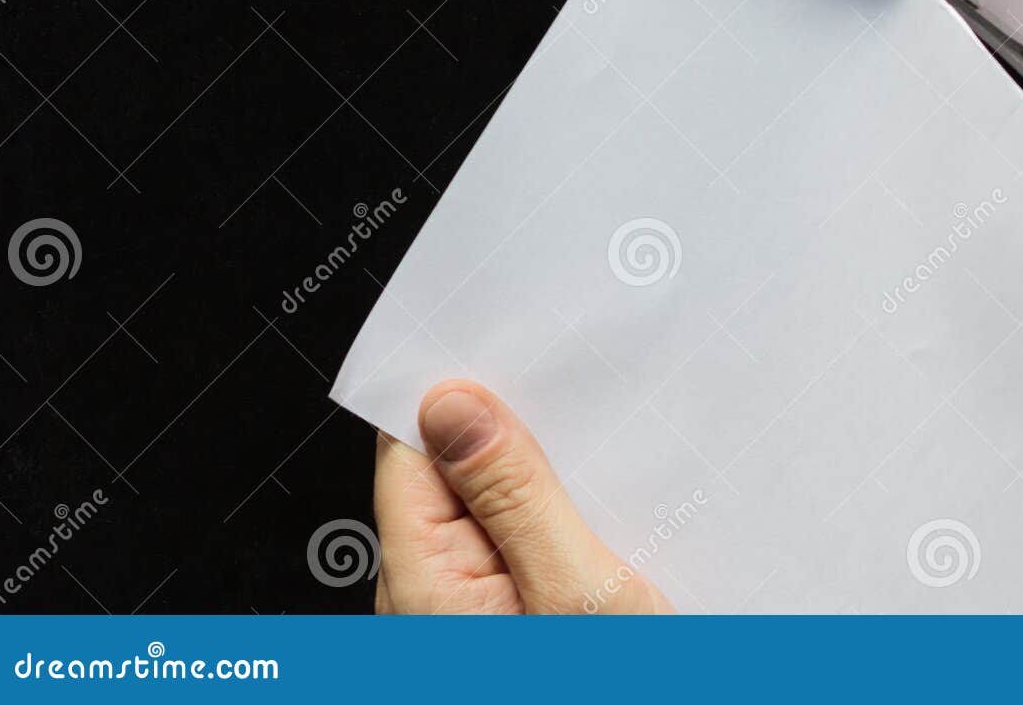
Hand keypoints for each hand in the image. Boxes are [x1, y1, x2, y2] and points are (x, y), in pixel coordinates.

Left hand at [373, 379, 670, 613]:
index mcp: (424, 587)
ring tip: (611, 463)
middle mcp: (432, 600)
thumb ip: (515, 498)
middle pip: (455, 479)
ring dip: (548, 481)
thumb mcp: (575, 589)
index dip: (453, 398)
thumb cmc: (607, 694)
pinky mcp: (516, 614)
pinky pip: (524, 543)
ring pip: (497, 509)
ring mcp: (472, 611)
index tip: (505, 352)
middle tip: (582, 400)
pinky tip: (613, 512)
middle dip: (513, 435)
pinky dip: (561, 518)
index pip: (409, 455)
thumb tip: (454, 406)